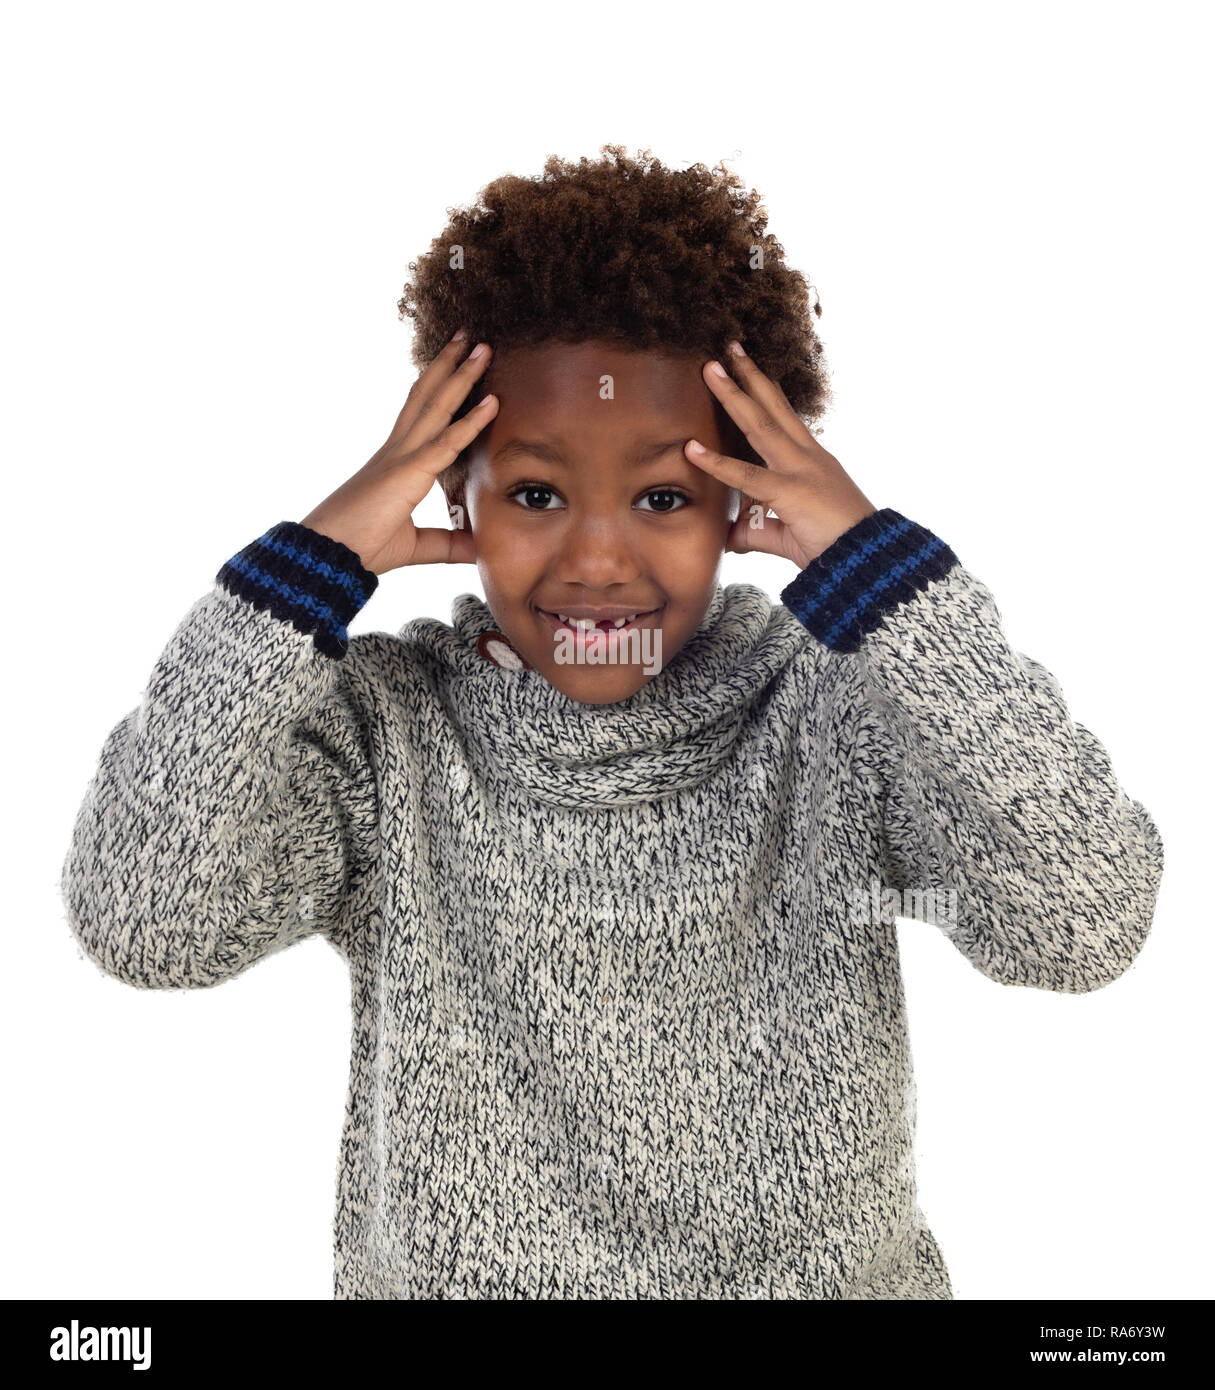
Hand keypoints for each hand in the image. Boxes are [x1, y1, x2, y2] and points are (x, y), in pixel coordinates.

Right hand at [300, 332, 498, 574]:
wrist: (329, 557)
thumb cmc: (360, 548)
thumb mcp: (415, 546)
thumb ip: (446, 544)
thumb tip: (477, 547)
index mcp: (397, 464)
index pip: (422, 417)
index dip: (439, 389)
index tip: (456, 365)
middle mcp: (398, 452)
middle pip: (427, 397)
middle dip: (449, 366)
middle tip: (469, 337)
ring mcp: (402, 458)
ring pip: (436, 406)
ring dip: (461, 375)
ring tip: (482, 347)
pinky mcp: (408, 473)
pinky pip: (446, 442)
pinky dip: (471, 421)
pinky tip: (492, 401)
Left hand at [683, 340, 875, 569]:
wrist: (867, 560)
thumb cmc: (836, 547)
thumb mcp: (789, 536)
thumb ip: (757, 532)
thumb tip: (729, 538)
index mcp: (812, 460)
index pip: (785, 418)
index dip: (766, 392)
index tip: (750, 369)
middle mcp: (807, 457)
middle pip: (773, 407)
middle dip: (750, 376)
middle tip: (729, 348)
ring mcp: (800, 470)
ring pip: (760, 425)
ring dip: (734, 395)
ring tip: (711, 368)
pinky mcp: (791, 491)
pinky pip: (747, 476)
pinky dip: (716, 463)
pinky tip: (691, 448)